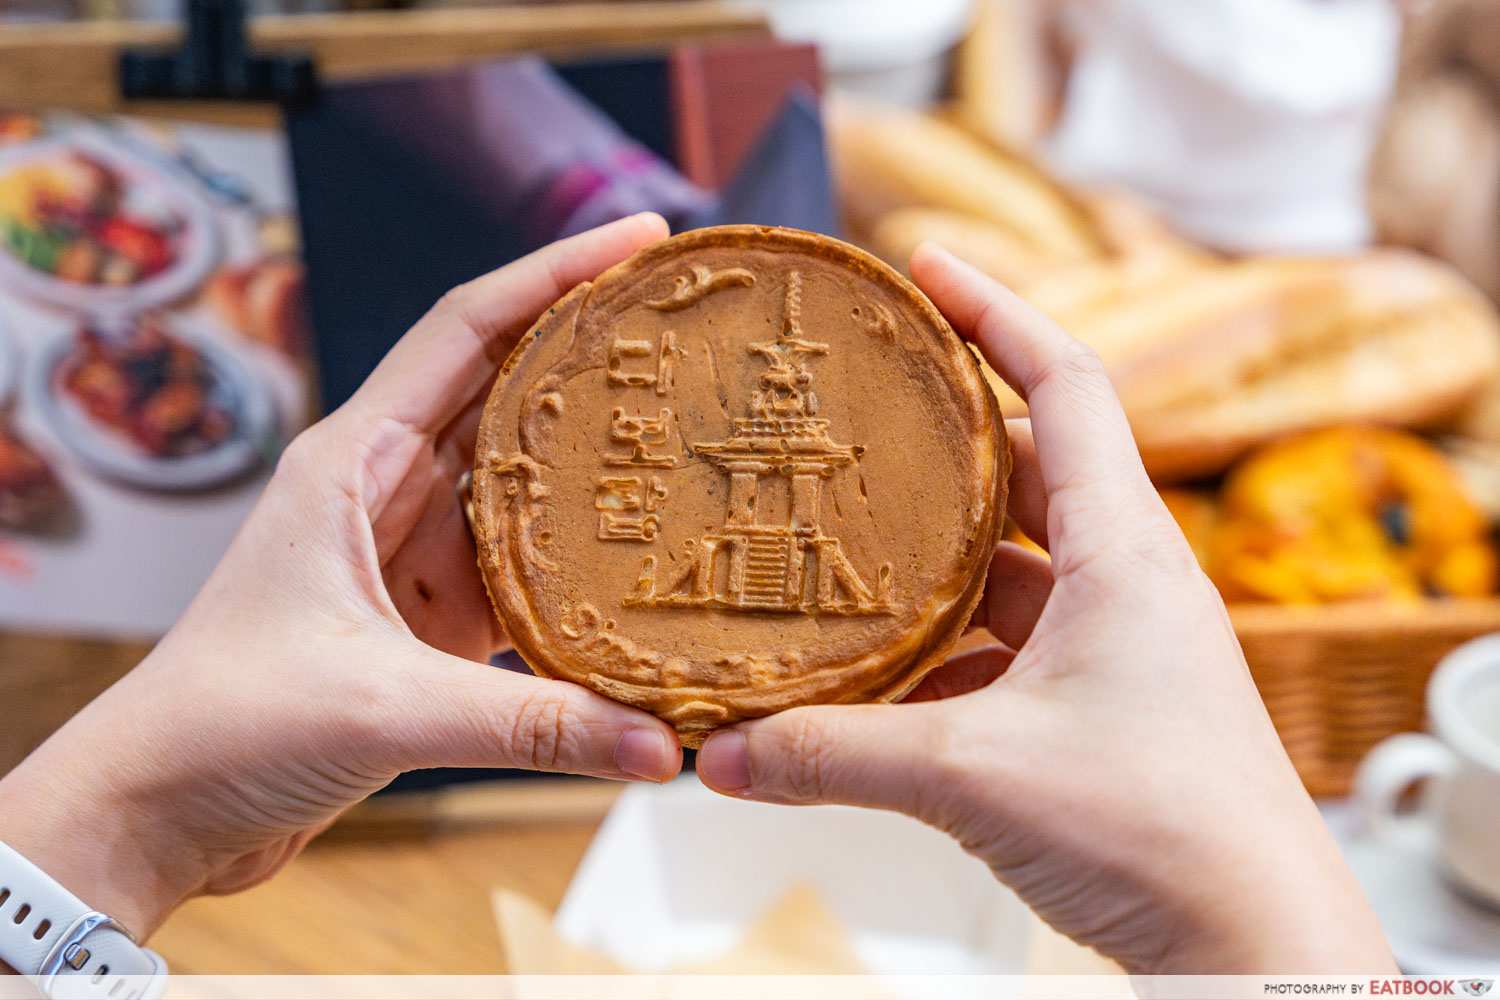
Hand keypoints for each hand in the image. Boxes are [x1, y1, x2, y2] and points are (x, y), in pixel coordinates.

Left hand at [0, 214, 681, 941]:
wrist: (164, 807)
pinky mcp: (429, 618)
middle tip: (686, 328)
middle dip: (595, 353)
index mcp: (352, 460)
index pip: (467, 329)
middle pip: (508, 391)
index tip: (640, 240)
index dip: (556, 274)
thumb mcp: (385, 709)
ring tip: (686, 435)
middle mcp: (384, 488)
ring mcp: (411, 552)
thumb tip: (658, 740)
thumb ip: (530, 722)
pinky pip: (522, 568)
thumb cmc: (228, 725)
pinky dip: (579, 563)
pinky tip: (640, 561)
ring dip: (596, 461)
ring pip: (522, 481)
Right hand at [697, 244, 1396, 973]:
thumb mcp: (973, 774)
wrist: (1253, 948)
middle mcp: (1128, 584)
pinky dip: (944, 645)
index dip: (995, 311)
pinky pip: (1008, 645)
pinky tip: (877, 670)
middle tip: (858, 405)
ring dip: (935, 555)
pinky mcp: (1098, 709)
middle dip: (942, 435)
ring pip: (1012, 565)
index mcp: (1126, 553)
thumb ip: (836, 754)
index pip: (1067, 384)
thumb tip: (721, 752)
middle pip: (1030, 466)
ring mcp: (1117, 648)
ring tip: (844, 537)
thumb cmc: (1161, 835)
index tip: (922, 268)